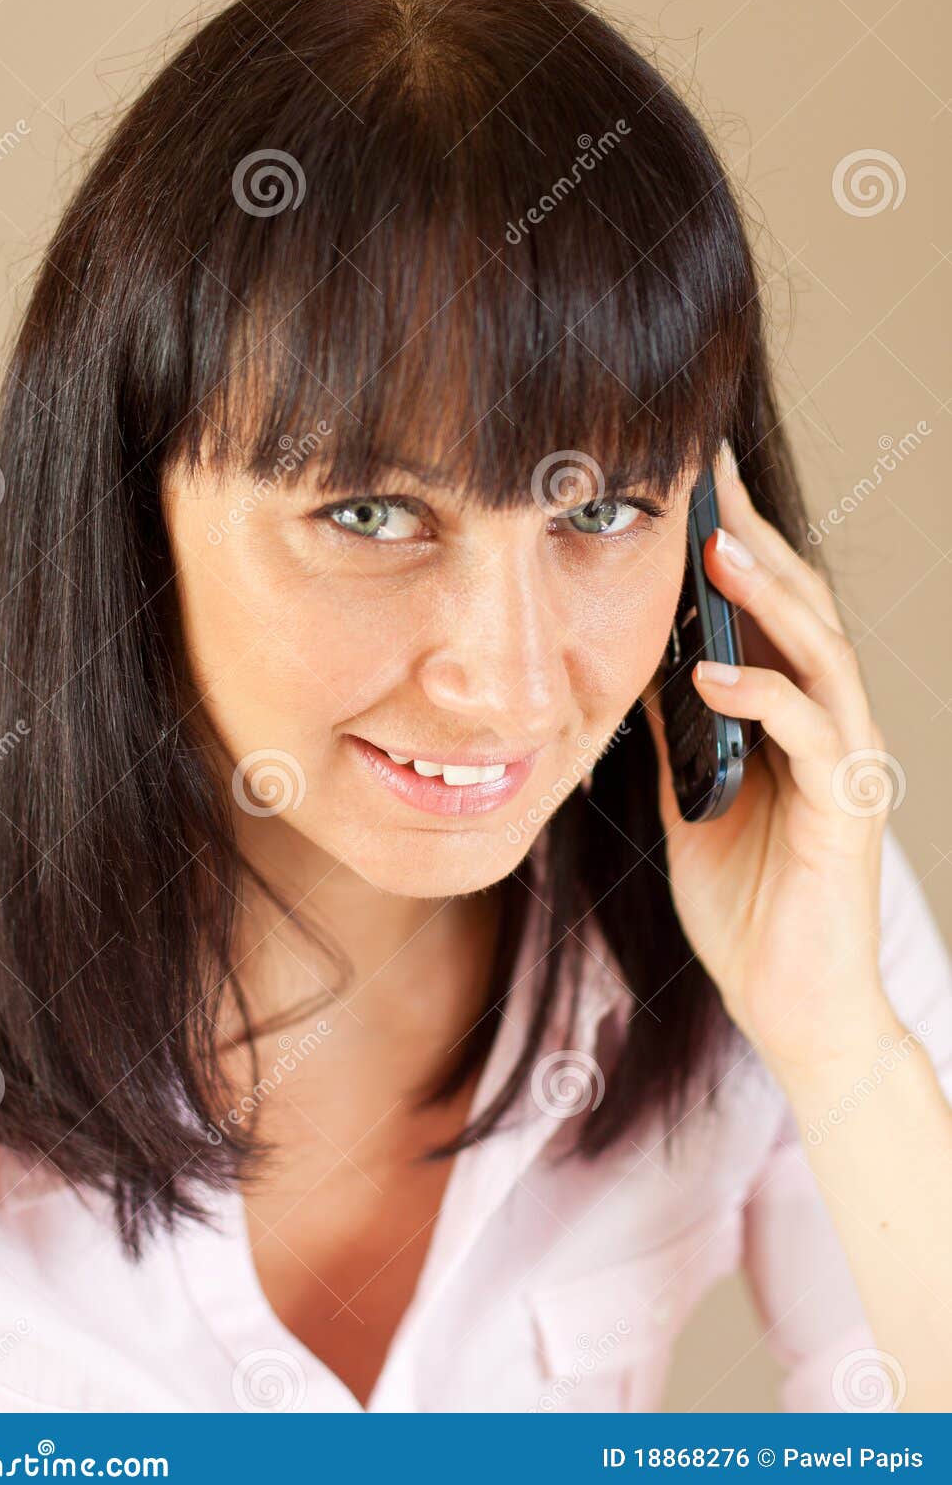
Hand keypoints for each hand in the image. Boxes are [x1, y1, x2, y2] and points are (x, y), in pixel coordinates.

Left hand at [642, 446, 897, 1081]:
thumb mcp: (692, 797)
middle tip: (711, 480)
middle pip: (800, 610)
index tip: (693, 484)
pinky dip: (763, 695)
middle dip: (754, 541)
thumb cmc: (747, 905)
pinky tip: (712, 671)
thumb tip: (638, 664)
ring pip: (820, 655)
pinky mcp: (846, 810)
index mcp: (791, 718)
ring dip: (771, 598)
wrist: (789, 1004)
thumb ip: (679, 731)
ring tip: (720, 548)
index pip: (767, 611)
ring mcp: (845, 763)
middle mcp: (828, 726)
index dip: (735, 545)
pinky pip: (811, 734)